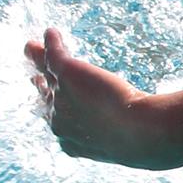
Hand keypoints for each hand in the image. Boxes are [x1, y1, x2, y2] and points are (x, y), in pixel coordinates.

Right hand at [25, 28, 170, 168]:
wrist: (141, 134)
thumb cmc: (144, 142)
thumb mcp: (131, 142)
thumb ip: (128, 138)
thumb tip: (152, 149)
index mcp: (72, 141)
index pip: (59, 122)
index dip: (56, 110)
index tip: (55, 102)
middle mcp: (59, 121)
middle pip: (46, 98)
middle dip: (40, 88)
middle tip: (35, 78)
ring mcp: (62, 96)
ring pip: (47, 74)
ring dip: (39, 60)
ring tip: (31, 48)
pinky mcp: (69, 73)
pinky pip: (54, 55)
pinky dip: (52, 43)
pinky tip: (52, 33)